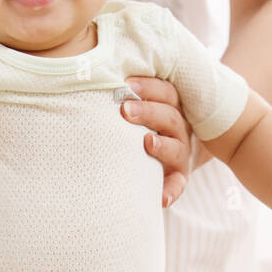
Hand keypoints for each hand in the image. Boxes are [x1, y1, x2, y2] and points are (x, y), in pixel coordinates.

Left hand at [121, 76, 195, 206]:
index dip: (148, 87)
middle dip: (148, 112)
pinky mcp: (179, 177)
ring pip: (176, 148)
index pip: (166, 92)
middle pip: (170, 116)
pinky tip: (161, 199)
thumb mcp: (144, 104)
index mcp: (171, 106)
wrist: (174, 154)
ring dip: (162, 145)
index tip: (126, 84)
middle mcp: (179, 129)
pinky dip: (171, 191)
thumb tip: (90, 72)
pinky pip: (178, 185)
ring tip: (147, 142)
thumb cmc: (146, 122)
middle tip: (125, 110)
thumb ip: (127, 92)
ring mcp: (180, 153)